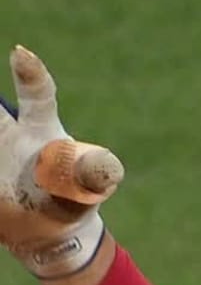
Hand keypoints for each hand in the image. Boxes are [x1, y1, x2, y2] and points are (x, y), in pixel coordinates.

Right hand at [0, 45, 123, 279]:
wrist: (49, 232)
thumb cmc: (73, 201)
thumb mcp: (87, 189)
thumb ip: (93, 175)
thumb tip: (105, 168)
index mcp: (41, 131)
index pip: (38, 96)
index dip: (31, 74)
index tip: (21, 52)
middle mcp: (10, 134)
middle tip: (7, 66)